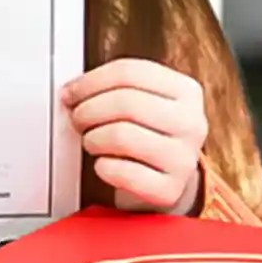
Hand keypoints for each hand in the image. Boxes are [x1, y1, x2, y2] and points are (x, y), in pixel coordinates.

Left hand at [61, 58, 206, 212]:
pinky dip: (102, 167)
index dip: (90, 81)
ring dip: (93, 139)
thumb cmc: (146, 135)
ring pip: (121, 135)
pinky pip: (120, 172)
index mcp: (185, 91)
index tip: (70, 92)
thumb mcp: (143, 103)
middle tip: (77, 119)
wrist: (167, 180)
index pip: (129, 72)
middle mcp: (190, 123)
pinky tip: (104, 165)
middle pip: (124, 102)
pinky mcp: (168, 189)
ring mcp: (183, 158)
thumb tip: (72, 90)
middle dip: (88, 110)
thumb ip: (115, 88)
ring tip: (92, 142)